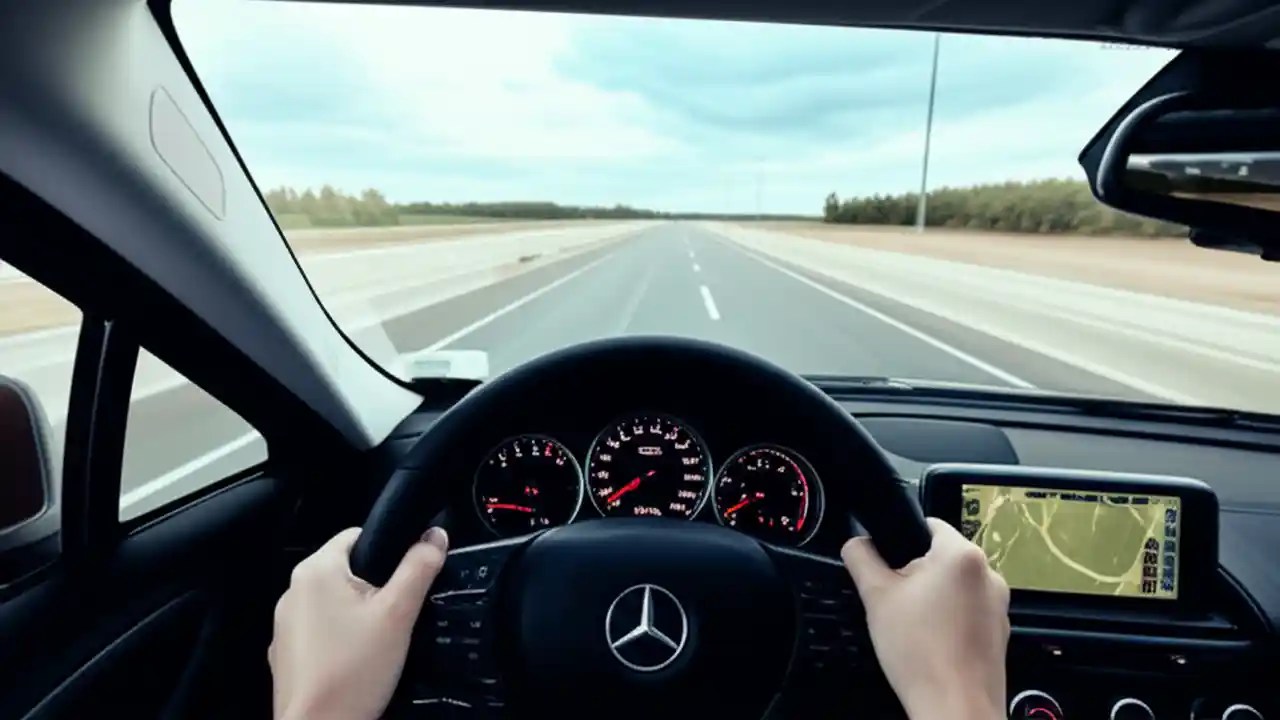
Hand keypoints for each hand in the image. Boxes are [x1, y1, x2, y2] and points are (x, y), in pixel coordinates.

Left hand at [270, 526, 448, 719]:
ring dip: (356, 614)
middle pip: (346, 570)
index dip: (388, 550)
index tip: (405, 577)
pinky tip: (356, 661)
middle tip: (396, 615)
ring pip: (333, 602)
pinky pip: (320, 631)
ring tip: (378, 642)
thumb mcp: (398, 614)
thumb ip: (419, 568)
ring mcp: (285, 623)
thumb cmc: (353, 671)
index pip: (356, 535)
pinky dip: (339, 639)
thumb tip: (435, 536)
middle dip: (374, 587)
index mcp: (316, 570)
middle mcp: (293, 590)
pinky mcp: (285, 652)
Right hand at [842, 518, 1009, 719]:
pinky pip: (967, 614)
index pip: (928, 524)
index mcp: (963, 555)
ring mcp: (998, 605)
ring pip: (953, 588)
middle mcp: (989, 575)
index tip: (888, 566)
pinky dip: (948, 622)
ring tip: (913, 628)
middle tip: (895, 602)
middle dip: (915, 576)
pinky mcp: (999, 632)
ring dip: (932, 600)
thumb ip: (861, 558)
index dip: (900, 541)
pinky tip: (931, 644)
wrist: (954, 707)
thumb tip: (855, 542)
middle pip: (940, 559)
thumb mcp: (876, 596)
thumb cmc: (921, 653)